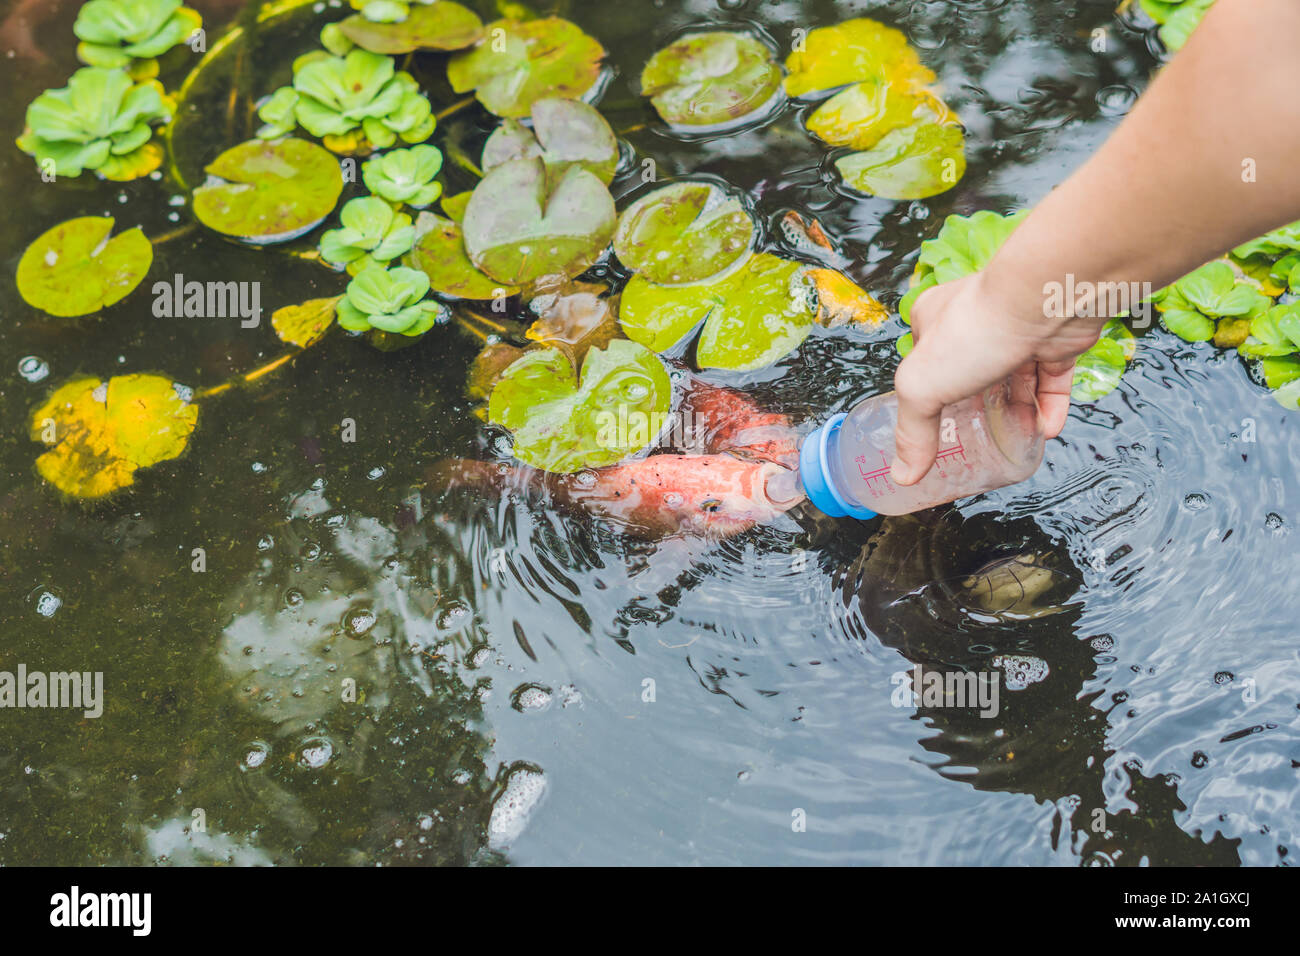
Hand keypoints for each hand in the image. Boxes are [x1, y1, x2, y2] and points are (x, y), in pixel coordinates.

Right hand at [890, 271, 1103, 485]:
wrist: (1044, 300)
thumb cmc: (976, 330)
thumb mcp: (922, 388)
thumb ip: (913, 432)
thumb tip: (904, 475)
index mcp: (934, 321)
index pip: (927, 360)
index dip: (931, 391)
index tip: (937, 423)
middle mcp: (977, 320)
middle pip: (974, 372)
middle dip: (978, 406)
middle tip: (979, 438)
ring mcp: (1020, 329)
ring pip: (1017, 377)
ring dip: (1018, 411)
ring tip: (1016, 439)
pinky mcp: (1057, 338)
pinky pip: (1053, 378)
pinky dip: (1050, 405)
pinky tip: (1046, 429)